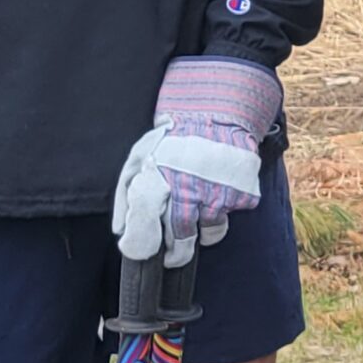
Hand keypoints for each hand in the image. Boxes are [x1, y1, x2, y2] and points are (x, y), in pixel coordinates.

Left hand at [112, 58, 281, 267]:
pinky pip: (232, 214)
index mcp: (157, 180)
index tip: (142, 252)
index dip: (140, 244)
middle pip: (179, 239)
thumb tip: (120, 231)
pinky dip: (225, 208)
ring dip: (201, 230)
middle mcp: (187, 189)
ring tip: (198, 214)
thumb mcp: (140, 158)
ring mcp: (218, 192)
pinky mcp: (242, 192)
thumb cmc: (172, 138)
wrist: (217, 109)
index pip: (143, 225)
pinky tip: (218, 189)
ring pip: (208, 233)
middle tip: (173, 252)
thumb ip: (127, 196)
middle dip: (175, 252)